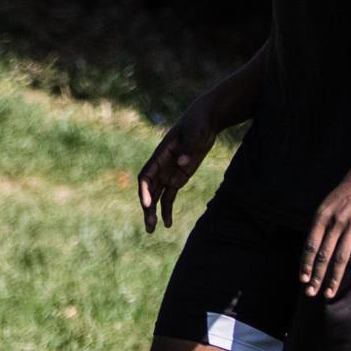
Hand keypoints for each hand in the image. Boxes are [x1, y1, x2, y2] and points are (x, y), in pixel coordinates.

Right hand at [137, 106, 217, 232]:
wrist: (205, 120)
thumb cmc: (198, 123)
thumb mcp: (194, 133)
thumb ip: (188, 148)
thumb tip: (181, 164)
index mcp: (160, 155)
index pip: (146, 177)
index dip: (144, 191)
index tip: (146, 204)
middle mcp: (160, 167)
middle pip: (149, 191)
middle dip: (147, 208)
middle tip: (149, 225)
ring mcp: (169, 173)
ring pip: (156, 197)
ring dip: (153, 212)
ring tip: (152, 230)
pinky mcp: (179, 177)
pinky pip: (169, 197)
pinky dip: (167, 209)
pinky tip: (168, 224)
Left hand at [301, 162, 350, 298]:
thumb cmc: (345, 193)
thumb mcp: (326, 205)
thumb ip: (320, 225)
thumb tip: (313, 247)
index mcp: (321, 217)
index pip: (310, 246)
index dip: (305, 264)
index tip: (302, 279)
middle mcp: (335, 224)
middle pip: (323, 256)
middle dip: (315, 276)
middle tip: (310, 293)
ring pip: (341, 258)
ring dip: (334, 278)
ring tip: (328, 293)